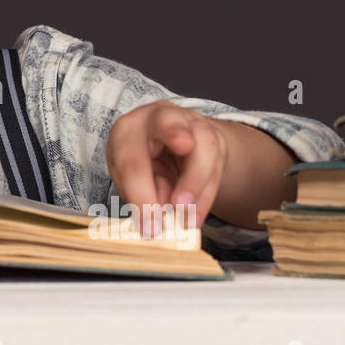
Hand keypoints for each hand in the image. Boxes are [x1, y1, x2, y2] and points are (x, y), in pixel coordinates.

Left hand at [104, 100, 227, 236]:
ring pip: (204, 143)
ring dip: (196, 184)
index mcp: (127, 129)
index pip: (131, 161)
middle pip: (167, 120)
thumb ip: (141, 192)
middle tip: (178, 174)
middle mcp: (158, 116)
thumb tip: (158, 214)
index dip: (140, 196)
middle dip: (174, 141)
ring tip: (187, 218)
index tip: (149, 228)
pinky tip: (196, 216)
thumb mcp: (130, 178)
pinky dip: (206, 195)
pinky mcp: (213, 135)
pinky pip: (217, 163)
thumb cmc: (140, 163)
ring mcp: (190, 122)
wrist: (168, 147)